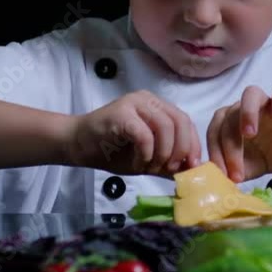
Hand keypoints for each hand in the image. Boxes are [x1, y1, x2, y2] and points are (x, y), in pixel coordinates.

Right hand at [70, 90, 200, 175]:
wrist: (78, 146)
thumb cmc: (112, 152)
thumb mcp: (148, 159)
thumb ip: (168, 162)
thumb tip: (192, 172)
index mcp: (158, 106)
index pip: (186, 121)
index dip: (193, 145)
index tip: (191, 167)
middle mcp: (148, 100)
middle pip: (180, 122)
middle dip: (180, 150)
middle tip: (169, 169)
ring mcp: (134, 103)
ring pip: (165, 127)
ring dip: (162, 154)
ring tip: (150, 167)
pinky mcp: (120, 113)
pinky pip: (144, 135)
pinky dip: (145, 153)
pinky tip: (136, 164)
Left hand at [207, 83, 271, 182]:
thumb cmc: (259, 159)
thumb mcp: (241, 170)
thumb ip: (227, 170)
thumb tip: (214, 178)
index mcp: (226, 122)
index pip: (214, 131)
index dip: (215, 152)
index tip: (223, 173)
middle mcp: (241, 109)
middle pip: (230, 118)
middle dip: (231, 147)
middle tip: (237, 171)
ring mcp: (263, 103)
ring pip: (250, 94)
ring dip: (247, 113)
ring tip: (250, 134)